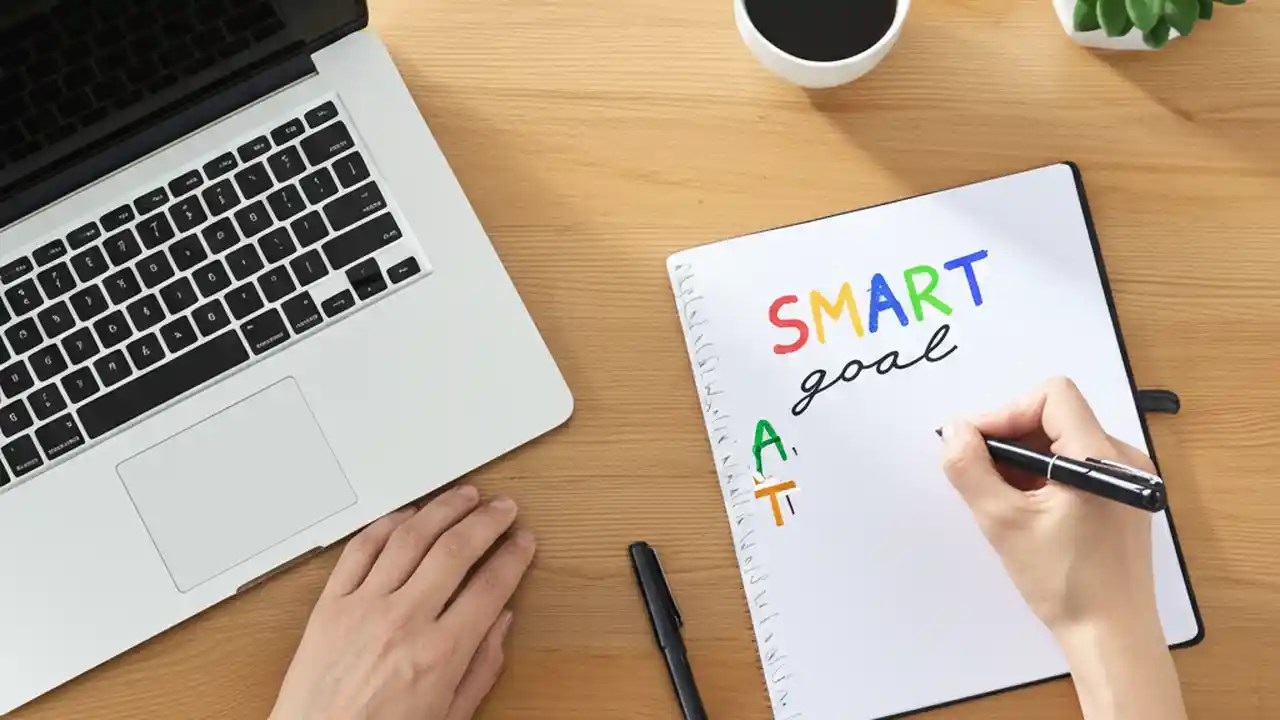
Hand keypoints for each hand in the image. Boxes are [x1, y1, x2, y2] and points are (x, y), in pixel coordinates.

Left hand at [270, 486, 535, 719]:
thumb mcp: (448, 718)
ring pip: (409, 539)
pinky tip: (407, 516)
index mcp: (439, 655)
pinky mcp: (329, 607)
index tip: (522, 543)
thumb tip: (501, 623)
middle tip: (502, 508)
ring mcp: (362, 609)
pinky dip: (386, 526)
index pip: (490, 586)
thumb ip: (480, 668)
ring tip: (463, 496)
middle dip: (486, 522)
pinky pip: (359, 551)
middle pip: (455, 551)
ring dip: (442, 509)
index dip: (513, 557)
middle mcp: (402, 623)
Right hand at [939, 376, 1156, 634]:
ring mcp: (1126, 479)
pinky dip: (1044, 477)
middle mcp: (1123, 459)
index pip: (1053, 396)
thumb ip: (971, 469)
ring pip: (1063, 442)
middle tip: (981, 474)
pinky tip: (1027, 511)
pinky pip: (1076, 465)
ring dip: (1025, 460)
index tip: (977, 444)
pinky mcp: (1122, 498)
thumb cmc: (1067, 584)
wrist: (1111, 636)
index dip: (1007, 412)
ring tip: (1003, 499)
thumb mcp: (1003, 523)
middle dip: (1011, 439)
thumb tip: (956, 432)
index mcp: (1101, 457)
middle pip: (1056, 417)